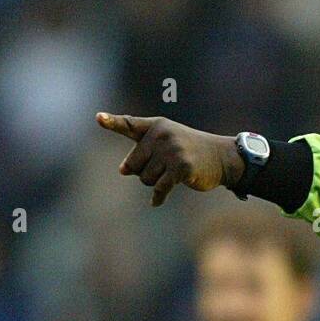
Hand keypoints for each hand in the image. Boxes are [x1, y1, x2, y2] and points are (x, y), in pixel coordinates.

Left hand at [96, 112, 243, 206]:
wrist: (221, 157)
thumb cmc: (190, 151)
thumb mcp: (167, 145)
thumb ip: (143, 154)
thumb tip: (123, 170)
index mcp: (156, 126)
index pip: (129, 125)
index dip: (112, 122)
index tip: (98, 118)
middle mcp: (162, 135)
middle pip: (133, 164)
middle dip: (144, 172)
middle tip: (164, 168)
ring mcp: (172, 151)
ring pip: (145, 178)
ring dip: (155, 182)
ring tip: (172, 174)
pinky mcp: (180, 168)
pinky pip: (159, 188)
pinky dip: (157, 197)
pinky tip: (156, 203)